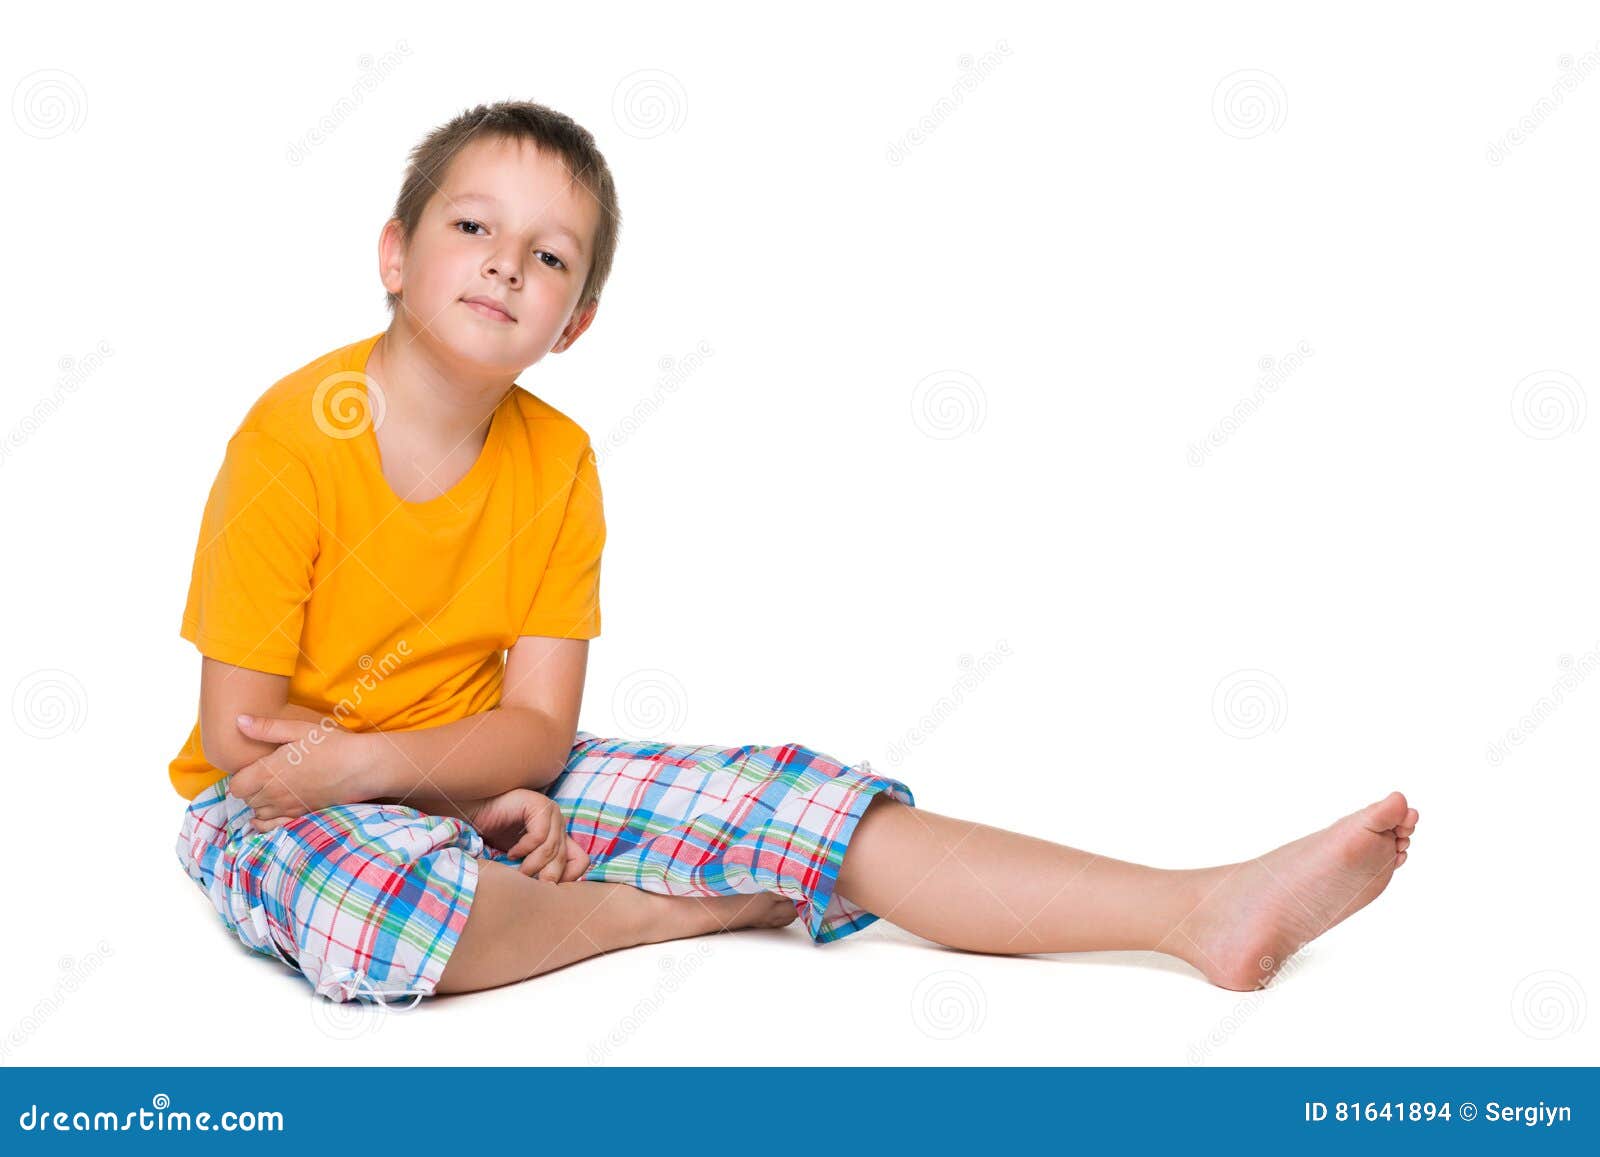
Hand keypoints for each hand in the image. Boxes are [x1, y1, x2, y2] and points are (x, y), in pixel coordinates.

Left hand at [229, 713, 376, 832]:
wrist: (362, 767)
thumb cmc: (332, 744)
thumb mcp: (299, 729)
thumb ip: (266, 728)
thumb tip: (239, 721)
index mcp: (269, 773)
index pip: (236, 786)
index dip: (241, 777)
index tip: (253, 768)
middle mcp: (275, 795)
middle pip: (246, 801)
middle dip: (250, 790)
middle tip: (263, 776)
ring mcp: (288, 809)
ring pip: (259, 814)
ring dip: (260, 804)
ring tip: (272, 790)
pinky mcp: (302, 816)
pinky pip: (274, 828)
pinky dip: (268, 823)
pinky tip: (274, 811)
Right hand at [469, 788, 589, 882]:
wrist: (472, 814)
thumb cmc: (494, 838)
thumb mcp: (522, 860)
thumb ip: (539, 869)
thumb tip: (553, 893)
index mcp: (559, 835)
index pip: (581, 861)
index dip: (568, 878)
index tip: (546, 888)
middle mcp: (558, 822)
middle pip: (565, 857)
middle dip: (546, 875)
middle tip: (528, 884)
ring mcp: (550, 811)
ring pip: (552, 848)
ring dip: (533, 865)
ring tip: (518, 870)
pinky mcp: (537, 804)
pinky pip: (539, 835)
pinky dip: (525, 848)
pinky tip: (512, 853)